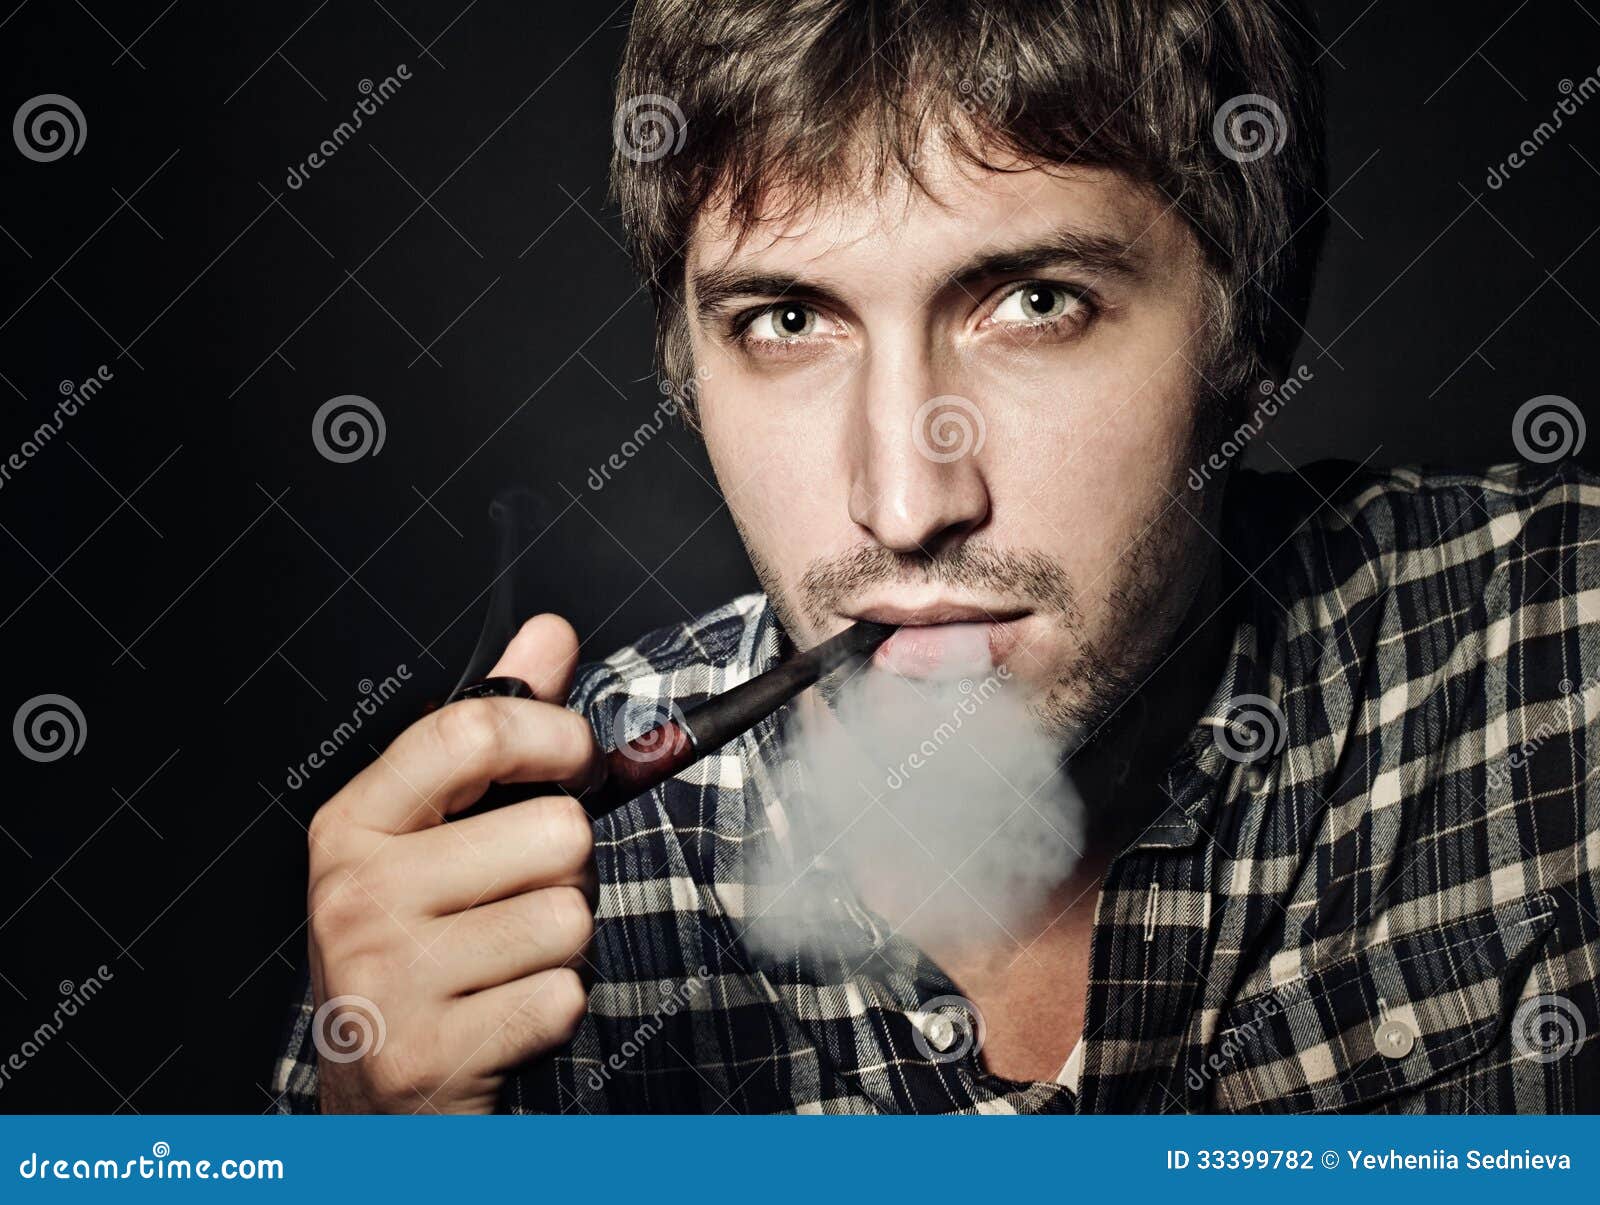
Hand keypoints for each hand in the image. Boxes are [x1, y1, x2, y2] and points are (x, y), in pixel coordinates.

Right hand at [305, 614, 597, 1112]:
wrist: (369, 1095)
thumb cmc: (416, 943)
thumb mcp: (433, 831)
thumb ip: (494, 729)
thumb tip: (551, 633)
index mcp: (354, 825)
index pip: (469, 733)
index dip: (552, 736)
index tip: (573, 758)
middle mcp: (356, 895)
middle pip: (554, 831)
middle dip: (566, 867)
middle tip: (518, 897)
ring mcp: (385, 980)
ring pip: (569, 916)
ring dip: (562, 944)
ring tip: (504, 961)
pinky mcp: (428, 1054)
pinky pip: (563, 996)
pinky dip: (554, 1008)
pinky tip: (502, 1014)